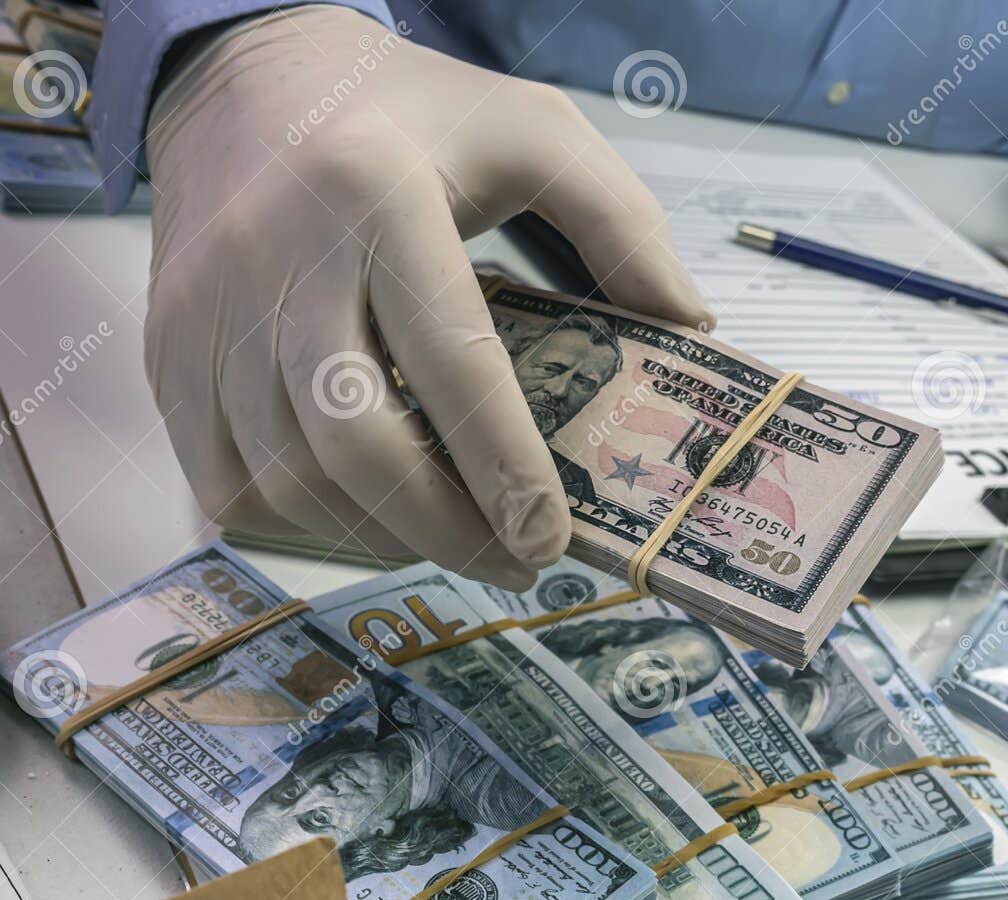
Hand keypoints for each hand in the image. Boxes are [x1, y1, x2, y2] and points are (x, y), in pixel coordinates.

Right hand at [145, 6, 711, 587]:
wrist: (243, 78)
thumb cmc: (408, 114)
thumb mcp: (536, 132)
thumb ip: (624, 226)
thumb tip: (690, 331)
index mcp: (377, 194)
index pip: (449, 360)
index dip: (503, 467)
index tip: (552, 540)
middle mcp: (277, 257)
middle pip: (353, 442)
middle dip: (444, 530)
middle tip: (515, 564)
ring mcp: (208, 311)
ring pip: (286, 477)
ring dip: (381, 536)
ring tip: (455, 539)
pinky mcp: (167, 351)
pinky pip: (225, 481)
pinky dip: (304, 525)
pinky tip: (370, 515)